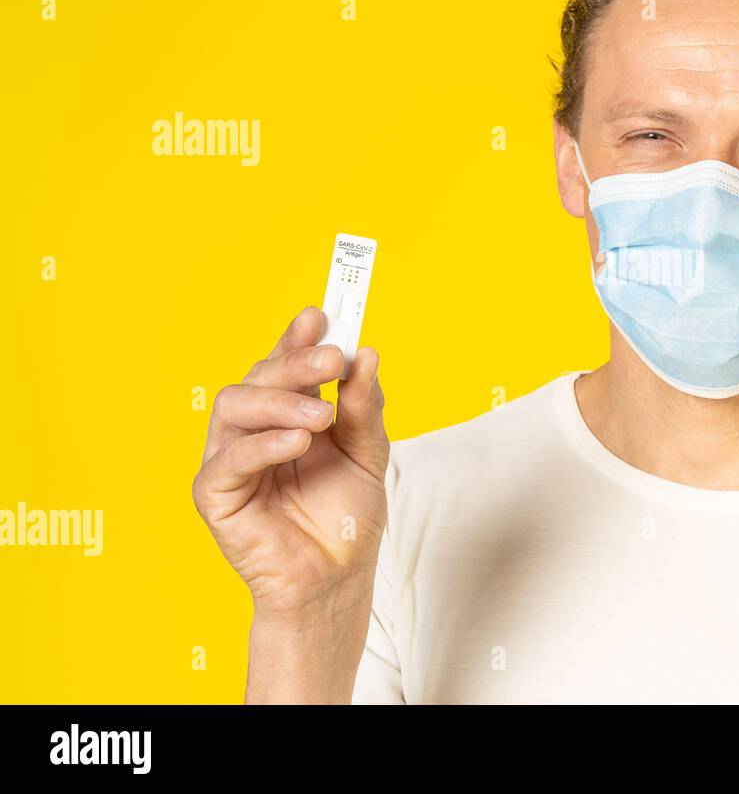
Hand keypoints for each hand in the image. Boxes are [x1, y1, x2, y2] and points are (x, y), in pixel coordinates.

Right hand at [192, 306, 388, 621]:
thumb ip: (365, 408)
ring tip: (323, 417)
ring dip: (280, 401)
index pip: (284, 363)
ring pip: (234, 405)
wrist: (337, 578)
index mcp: (288, 412)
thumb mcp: (369, 453)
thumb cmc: (346, 516)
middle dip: (295, 361)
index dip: (296, 336)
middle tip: (332, 359)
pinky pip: (228, 459)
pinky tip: (297, 443)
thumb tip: (366, 356)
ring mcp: (231, 459)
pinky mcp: (216, 496)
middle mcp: (254, 429)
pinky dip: (263, 445)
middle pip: (258, 376)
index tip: (321, 314)